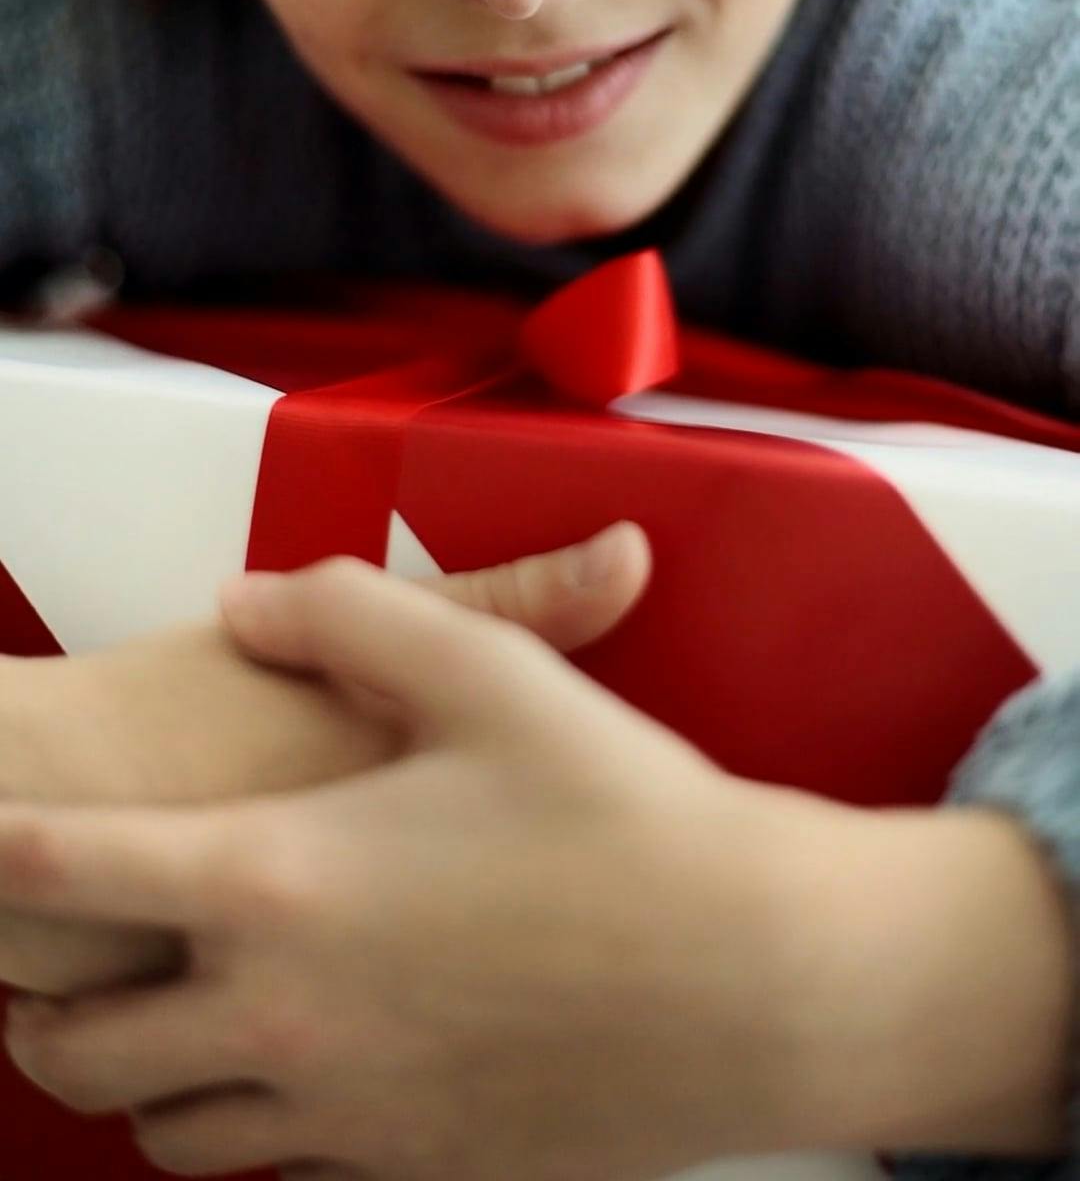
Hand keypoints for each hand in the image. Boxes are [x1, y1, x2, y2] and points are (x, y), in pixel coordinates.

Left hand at [0, 553, 879, 1180]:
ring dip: (128, 1079)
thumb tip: (247, 601)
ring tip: (146, 1022)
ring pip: (164, 1133)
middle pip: (78, 1047)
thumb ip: (347, 609)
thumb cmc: (628, 822)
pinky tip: (287, 1069)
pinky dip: (242, 1128)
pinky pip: (275, 1175)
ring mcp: (345, 1112)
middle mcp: (281, 1018)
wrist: (762, 980)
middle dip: (34, 1002)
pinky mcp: (415, 1168)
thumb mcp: (488, 669)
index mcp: (276, 883)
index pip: (61, 870)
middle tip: (37, 963)